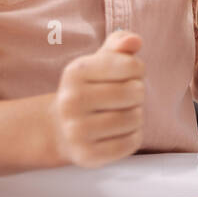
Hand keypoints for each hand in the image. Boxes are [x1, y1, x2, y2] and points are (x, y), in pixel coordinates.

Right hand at [50, 30, 146, 167]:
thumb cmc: (90, 89)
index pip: (133, 66)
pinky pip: (131, 143)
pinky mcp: (87, 155)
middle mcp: (71, 101)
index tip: (125, 75)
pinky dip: (133, 137)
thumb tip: (134, 41)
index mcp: (75, 72)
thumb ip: (120, 44)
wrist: (60, 129)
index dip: (137, 71)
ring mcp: (77, 131)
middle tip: (123, 98)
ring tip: (121, 114)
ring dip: (136, 116)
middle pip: (135, 93)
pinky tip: (119, 132)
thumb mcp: (99, 62)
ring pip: (135, 119)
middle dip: (136, 94)